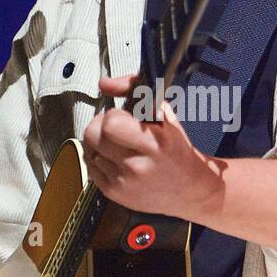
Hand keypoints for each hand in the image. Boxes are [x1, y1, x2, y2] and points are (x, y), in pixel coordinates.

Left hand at [82, 73, 215, 217]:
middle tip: (114, 128)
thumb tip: (105, 83)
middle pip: (92, 136)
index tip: (122, 116)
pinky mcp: (113, 193)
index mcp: (154, 144)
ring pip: (88, 150)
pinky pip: (89, 166)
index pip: (111, 123)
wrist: (188, 190)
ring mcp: (122, 182)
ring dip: (99, 143)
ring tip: (118, 145)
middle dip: (100, 126)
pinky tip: (115, 159)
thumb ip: (135, 90)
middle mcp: (136, 166)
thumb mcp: (165, 115)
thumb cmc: (176, 151)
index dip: (113, 114)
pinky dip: (98, 159)